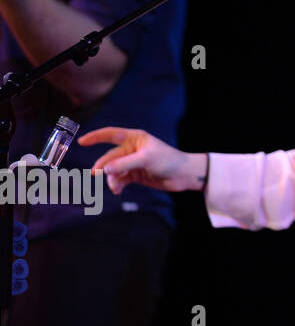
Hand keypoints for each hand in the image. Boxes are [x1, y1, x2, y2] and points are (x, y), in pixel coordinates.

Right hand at [79, 126, 204, 193]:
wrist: (183, 175)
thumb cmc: (168, 160)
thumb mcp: (146, 159)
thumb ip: (124, 164)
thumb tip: (104, 169)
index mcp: (135, 138)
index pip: (111, 134)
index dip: (96, 137)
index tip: (81, 142)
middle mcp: (132, 148)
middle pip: (110, 156)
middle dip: (104, 166)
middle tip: (96, 175)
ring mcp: (133, 162)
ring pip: (113, 170)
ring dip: (111, 178)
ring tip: (115, 187)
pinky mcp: (135, 174)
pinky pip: (119, 179)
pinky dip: (117, 184)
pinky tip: (118, 190)